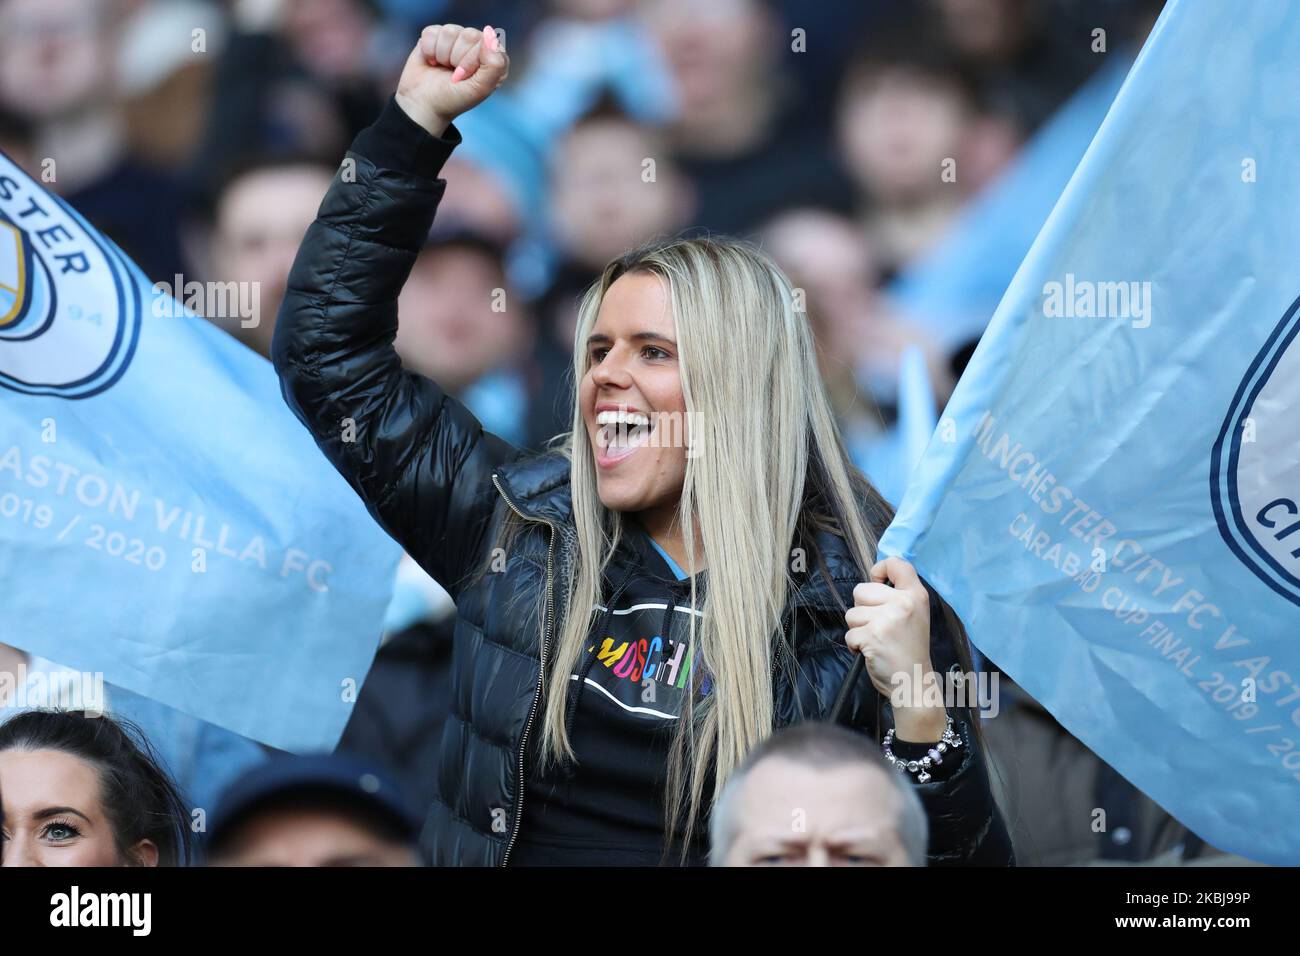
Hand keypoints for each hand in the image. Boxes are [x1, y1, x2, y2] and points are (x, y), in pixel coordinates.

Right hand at [395, 23, 509, 137]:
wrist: (424, 104)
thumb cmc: (454, 99)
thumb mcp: (480, 89)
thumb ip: (494, 64)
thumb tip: (489, 34)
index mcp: (494, 58)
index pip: (487, 44)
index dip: (471, 62)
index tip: (464, 78)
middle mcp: (477, 45)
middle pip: (468, 35)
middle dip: (457, 59)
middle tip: (454, 75)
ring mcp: (457, 38)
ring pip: (450, 32)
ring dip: (442, 55)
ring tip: (443, 68)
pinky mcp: (436, 35)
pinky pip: (432, 32)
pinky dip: (428, 50)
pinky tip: (432, 61)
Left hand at [844, 556, 946, 741]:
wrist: (914, 683)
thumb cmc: (909, 649)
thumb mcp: (913, 615)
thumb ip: (897, 596)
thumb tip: (873, 577)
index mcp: (916, 595)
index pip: (897, 563)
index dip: (880, 568)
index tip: (878, 581)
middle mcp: (903, 603)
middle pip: (861, 589)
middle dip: (862, 609)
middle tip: (879, 627)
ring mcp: (887, 619)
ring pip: (852, 613)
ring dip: (858, 629)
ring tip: (877, 640)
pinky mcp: (872, 635)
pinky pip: (849, 633)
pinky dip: (855, 645)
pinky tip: (871, 652)